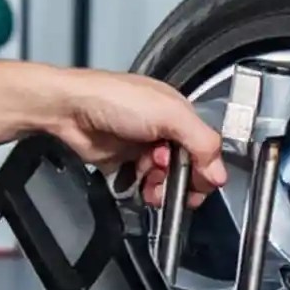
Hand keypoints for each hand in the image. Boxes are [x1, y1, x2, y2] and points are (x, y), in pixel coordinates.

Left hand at [47, 68, 226, 206]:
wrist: (69, 110)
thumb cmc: (113, 99)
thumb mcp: (169, 115)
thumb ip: (201, 142)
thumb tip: (219, 172)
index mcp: (179, 114)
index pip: (205, 148)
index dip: (205, 169)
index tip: (199, 183)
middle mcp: (163, 130)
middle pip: (186, 167)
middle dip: (180, 180)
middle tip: (170, 180)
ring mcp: (143, 147)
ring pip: (164, 180)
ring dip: (160, 187)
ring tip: (150, 181)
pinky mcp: (124, 162)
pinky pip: (142, 184)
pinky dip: (143, 190)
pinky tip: (138, 186)